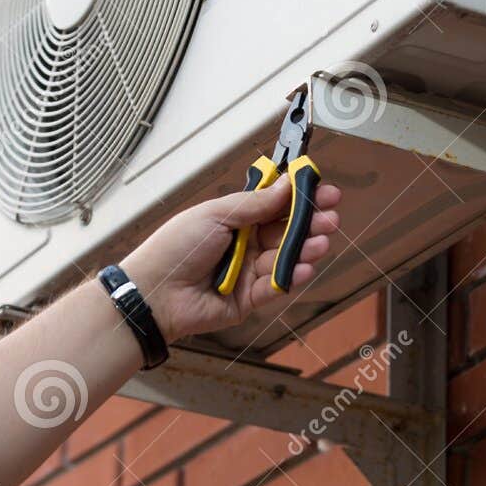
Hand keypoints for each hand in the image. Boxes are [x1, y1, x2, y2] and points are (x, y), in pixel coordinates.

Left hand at [122, 176, 342, 340]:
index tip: (324, 191)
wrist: (154, 293)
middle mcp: (244, 244)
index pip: (275, 206)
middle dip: (310, 224)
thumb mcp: (214, 215)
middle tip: (331, 217)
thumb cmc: (174, 248)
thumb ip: (254, 204)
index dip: (299, 198)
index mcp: (234, 220)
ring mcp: (248, 272)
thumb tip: (286, 186)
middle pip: (285, 232)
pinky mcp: (249, 299)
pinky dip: (291, 277)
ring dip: (305, 249)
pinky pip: (275, 286)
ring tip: (321, 241)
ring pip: (285, 259)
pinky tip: (303, 267)